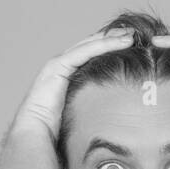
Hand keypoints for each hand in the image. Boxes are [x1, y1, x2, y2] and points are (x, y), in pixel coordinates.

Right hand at [10, 28, 135, 141]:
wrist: (36, 134)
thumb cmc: (57, 132)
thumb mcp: (83, 114)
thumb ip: (96, 109)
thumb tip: (118, 120)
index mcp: (66, 76)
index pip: (91, 56)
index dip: (109, 48)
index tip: (130, 46)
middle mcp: (61, 65)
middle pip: (91, 46)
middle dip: (112, 38)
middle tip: (134, 34)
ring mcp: (58, 64)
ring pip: (90, 45)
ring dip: (112, 38)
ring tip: (132, 35)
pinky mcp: (58, 66)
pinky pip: (85, 51)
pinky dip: (105, 45)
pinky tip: (122, 41)